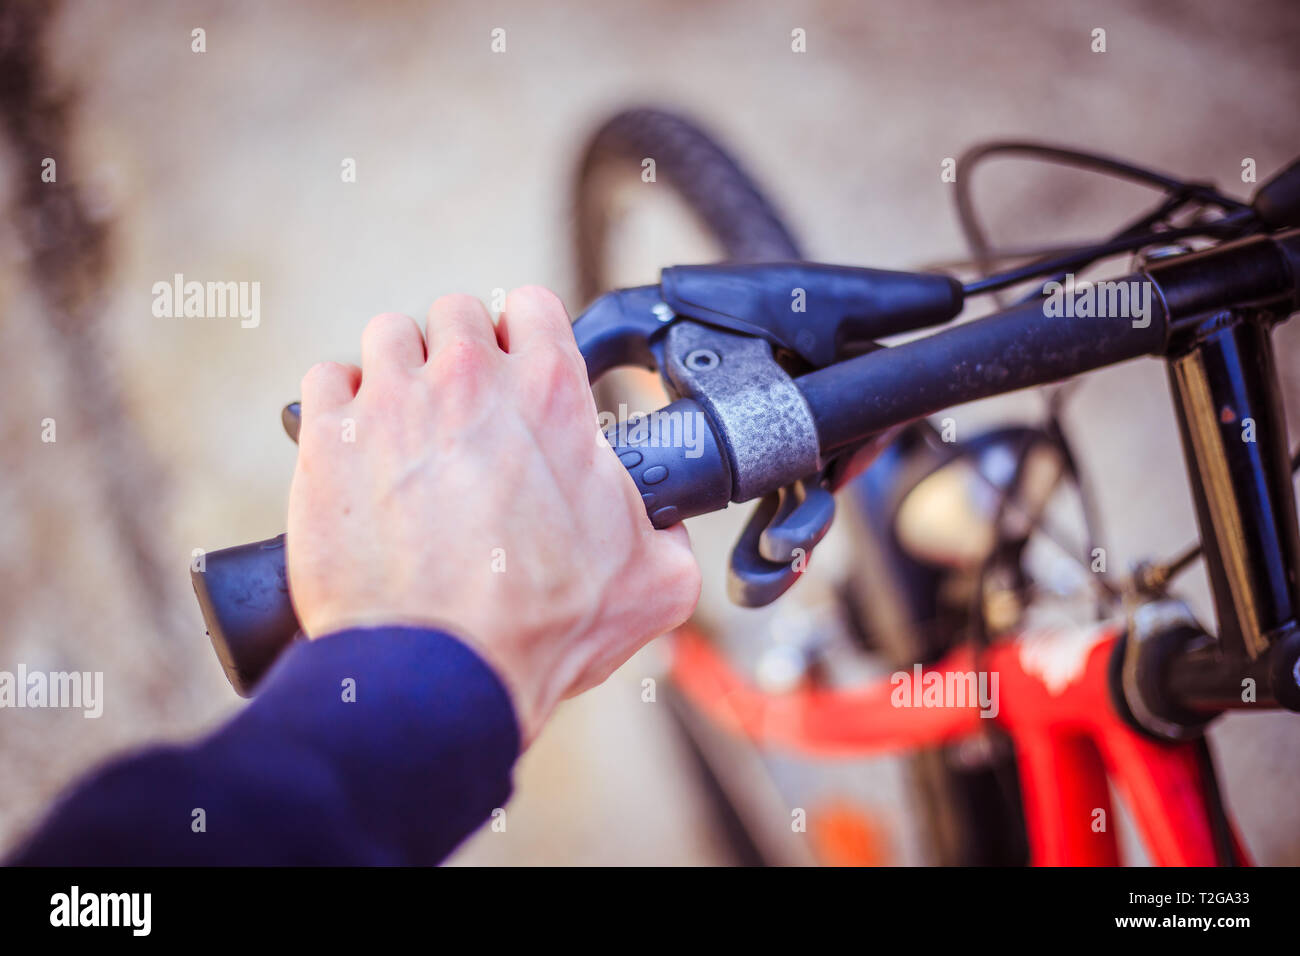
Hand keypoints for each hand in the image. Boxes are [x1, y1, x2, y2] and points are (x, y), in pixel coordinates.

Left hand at [286, 287, 700, 742]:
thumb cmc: (539, 628)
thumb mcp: (653, 584)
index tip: (519, 373)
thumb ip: (668, 536)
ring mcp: (391, 401)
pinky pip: (325, 380)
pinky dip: (338, 407)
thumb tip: (666, 528)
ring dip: (399, 371)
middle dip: (461, 354)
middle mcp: (468, 380)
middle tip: (463, 412)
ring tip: (406, 427)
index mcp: (550, 396)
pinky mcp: (326, 437)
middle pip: (457, 314)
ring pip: (389, 335)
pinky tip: (356, 447)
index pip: (534, 307)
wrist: (440, 671)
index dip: (527, 338)